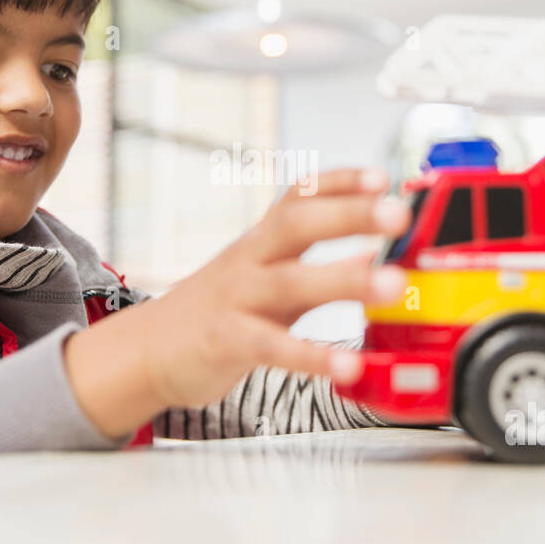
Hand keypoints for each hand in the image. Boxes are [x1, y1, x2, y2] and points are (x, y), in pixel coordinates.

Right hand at [63, 169, 411, 434]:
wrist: (147, 352)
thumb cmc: (217, 315)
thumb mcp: (267, 283)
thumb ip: (320, 272)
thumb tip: (373, 257)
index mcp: (261, 242)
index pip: (299, 196)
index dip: (341, 182)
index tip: (384, 177)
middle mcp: (248, 261)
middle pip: (296, 224)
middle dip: (349, 214)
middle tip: (398, 213)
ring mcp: (235, 299)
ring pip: (289, 281)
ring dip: (344, 279)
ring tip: (392, 284)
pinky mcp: (225, 342)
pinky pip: (272, 347)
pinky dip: (312, 356)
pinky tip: (347, 366)